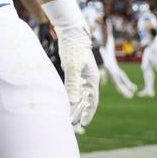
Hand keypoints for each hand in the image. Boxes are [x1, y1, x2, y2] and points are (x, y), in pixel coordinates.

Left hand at [43, 0, 100, 130]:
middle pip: (85, 100)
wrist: (71, 32)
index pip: (92, 101)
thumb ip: (72, 83)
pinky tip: (63, 103)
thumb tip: (73, 101)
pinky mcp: (73, 71)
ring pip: (78, 94)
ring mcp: (81, 76)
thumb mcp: (72, 66)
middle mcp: (88, 79)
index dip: (89, 113)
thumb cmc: (73, 48)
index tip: (84, 123)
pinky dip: (69, 96)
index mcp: (92, 80)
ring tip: (67, 117)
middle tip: (73, 124)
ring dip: (74, 106)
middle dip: (80, 112)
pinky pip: (72, 87)